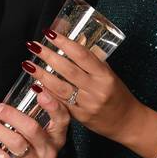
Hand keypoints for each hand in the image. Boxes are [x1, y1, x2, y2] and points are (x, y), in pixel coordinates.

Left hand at [0, 87, 69, 157]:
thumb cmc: (30, 151)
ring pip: (17, 144)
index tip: (40, 93)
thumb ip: (33, 114)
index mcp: (56, 137)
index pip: (61, 119)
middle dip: (12, 116)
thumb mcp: (37, 134)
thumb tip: (29, 88)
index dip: (52, 105)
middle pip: (33, 130)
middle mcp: (49, 151)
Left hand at [22, 29, 142, 142]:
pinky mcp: (80, 116)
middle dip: (48, 56)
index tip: (51, 34)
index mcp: (105, 75)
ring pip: (61, 87)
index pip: (82, 55)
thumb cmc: (118, 95)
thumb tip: (74, 42)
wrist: (127, 122)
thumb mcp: (110, 75)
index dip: (65, 43)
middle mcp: (96, 89)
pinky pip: (61, 102)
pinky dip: (47, 93)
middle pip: (68, 70)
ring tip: (29, 65)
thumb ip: (92, 62)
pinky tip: (35, 85)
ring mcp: (87, 104)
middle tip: (34, 46)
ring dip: (42, 75)